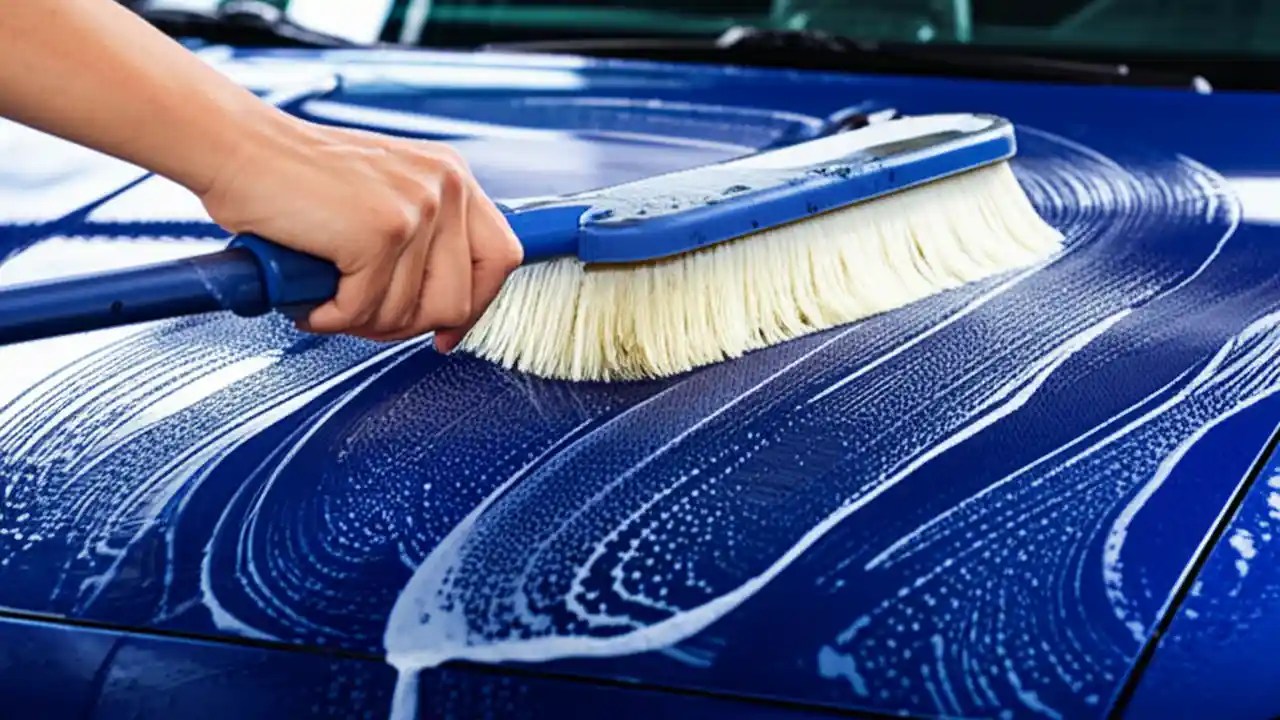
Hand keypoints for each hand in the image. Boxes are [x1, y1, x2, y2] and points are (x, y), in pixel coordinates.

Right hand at [198, 116, 522, 352]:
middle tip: (363, 317)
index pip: (500, 257)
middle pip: (458, 300)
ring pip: (410, 313)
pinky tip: (311, 296)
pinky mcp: (381, 232)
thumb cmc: (295, 178)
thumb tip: (448, 312)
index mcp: (451, 176)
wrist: (238, 148)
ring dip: (362, 321)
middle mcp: (445, 186)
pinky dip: (330, 316)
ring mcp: (417, 209)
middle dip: (408, 325)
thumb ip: (423, 238)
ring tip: (328, 298)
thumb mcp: (383, 195)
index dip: (476, 305)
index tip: (447, 332)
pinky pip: (366, 309)